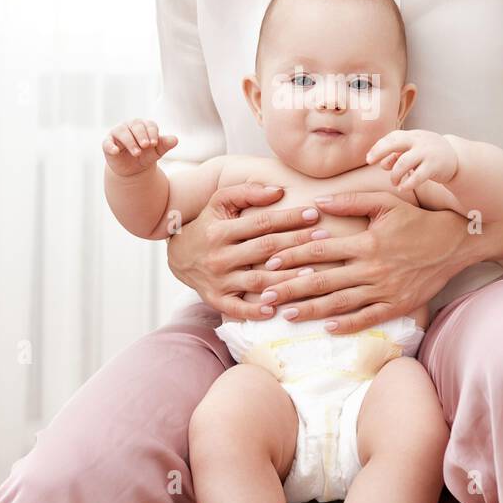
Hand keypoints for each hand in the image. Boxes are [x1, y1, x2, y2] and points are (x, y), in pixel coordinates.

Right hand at [102, 118, 177, 176]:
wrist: (133, 169)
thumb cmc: (146, 156)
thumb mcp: (156, 152)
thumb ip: (164, 145)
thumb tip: (175, 139)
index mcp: (144, 125)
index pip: (149, 125)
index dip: (152, 133)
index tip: (155, 143)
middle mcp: (130, 125)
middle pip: (136, 126)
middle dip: (141, 135)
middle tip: (146, 146)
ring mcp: (118, 133)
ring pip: (122, 132)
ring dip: (130, 142)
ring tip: (137, 152)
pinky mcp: (108, 143)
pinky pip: (107, 143)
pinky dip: (111, 146)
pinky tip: (116, 151)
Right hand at [166, 181, 332, 320]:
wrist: (178, 256)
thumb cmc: (208, 224)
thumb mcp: (219, 202)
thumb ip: (247, 193)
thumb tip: (278, 191)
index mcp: (220, 231)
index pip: (261, 223)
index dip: (289, 218)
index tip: (314, 215)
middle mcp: (219, 256)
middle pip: (264, 250)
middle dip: (296, 244)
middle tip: (324, 240)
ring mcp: (218, 281)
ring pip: (256, 281)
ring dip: (285, 279)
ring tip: (312, 274)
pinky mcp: (217, 300)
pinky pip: (238, 308)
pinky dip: (256, 311)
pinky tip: (277, 309)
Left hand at [244, 190, 472, 334]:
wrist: (453, 244)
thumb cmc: (416, 220)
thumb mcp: (385, 203)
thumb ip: (351, 201)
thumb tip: (317, 201)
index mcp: (365, 243)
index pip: (320, 252)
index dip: (292, 257)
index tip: (270, 263)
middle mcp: (371, 269)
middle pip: (322, 281)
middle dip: (290, 288)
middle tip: (264, 294)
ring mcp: (384, 290)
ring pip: (340, 303)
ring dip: (310, 309)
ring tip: (285, 314)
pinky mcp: (397, 305)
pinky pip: (367, 318)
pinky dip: (346, 324)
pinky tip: (326, 328)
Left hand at [366, 129, 457, 189]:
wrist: (456, 158)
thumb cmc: (428, 154)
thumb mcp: (413, 151)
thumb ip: (397, 155)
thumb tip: (382, 164)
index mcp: (412, 135)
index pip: (392, 137)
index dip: (378, 147)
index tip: (368, 159)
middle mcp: (419, 141)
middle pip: (395, 142)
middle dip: (379, 151)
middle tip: (369, 162)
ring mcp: (427, 153)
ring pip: (404, 162)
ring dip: (394, 174)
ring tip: (394, 182)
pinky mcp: (435, 166)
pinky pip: (418, 176)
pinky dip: (408, 183)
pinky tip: (403, 188)